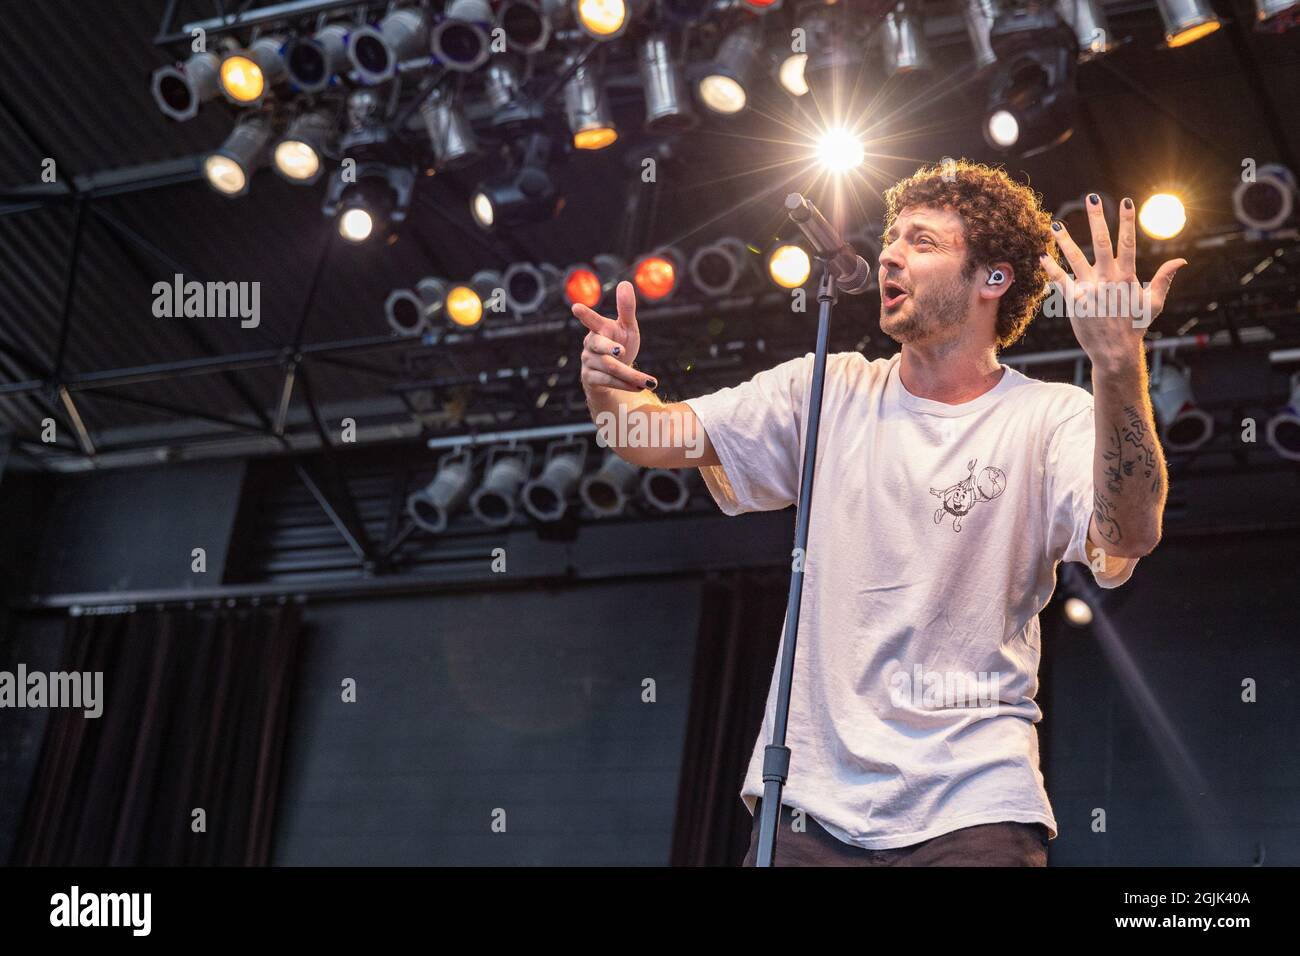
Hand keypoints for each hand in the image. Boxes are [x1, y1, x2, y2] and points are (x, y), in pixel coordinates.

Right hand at [574, 280, 656, 392]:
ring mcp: (588, 362)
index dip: (585, 314)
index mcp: (599, 328)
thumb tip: (625, 283)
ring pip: (610, 367)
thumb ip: (626, 309)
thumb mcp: (628, 328)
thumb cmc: (620, 345)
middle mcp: (590, 344)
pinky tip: (639, 387)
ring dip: (631, 375)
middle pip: (600, 346)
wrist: (613, 375)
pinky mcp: (590, 378)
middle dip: (610, 348)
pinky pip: (608, 381)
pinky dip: (626, 384)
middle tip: (623, 351)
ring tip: (650, 382)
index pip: (592, 320)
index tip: (576, 308)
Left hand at [1040, 194, 1186, 373]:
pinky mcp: (1074, 302)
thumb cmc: (1135, 326)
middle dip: (1097, 218)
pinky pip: (1060, 281)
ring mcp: (1090, 290)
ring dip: (1064, 240)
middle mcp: (1108, 279)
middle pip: (1101, 242)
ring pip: (1075, 258)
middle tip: (1091, 198)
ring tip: (1054, 224)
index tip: (1126, 201)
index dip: (1128, 221)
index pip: (1129, 243)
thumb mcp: (1154, 303)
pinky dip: (1051, 269)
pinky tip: (1042, 256)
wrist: (1115, 352)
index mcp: (1127, 277)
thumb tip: (1181, 260)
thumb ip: (1164, 279)